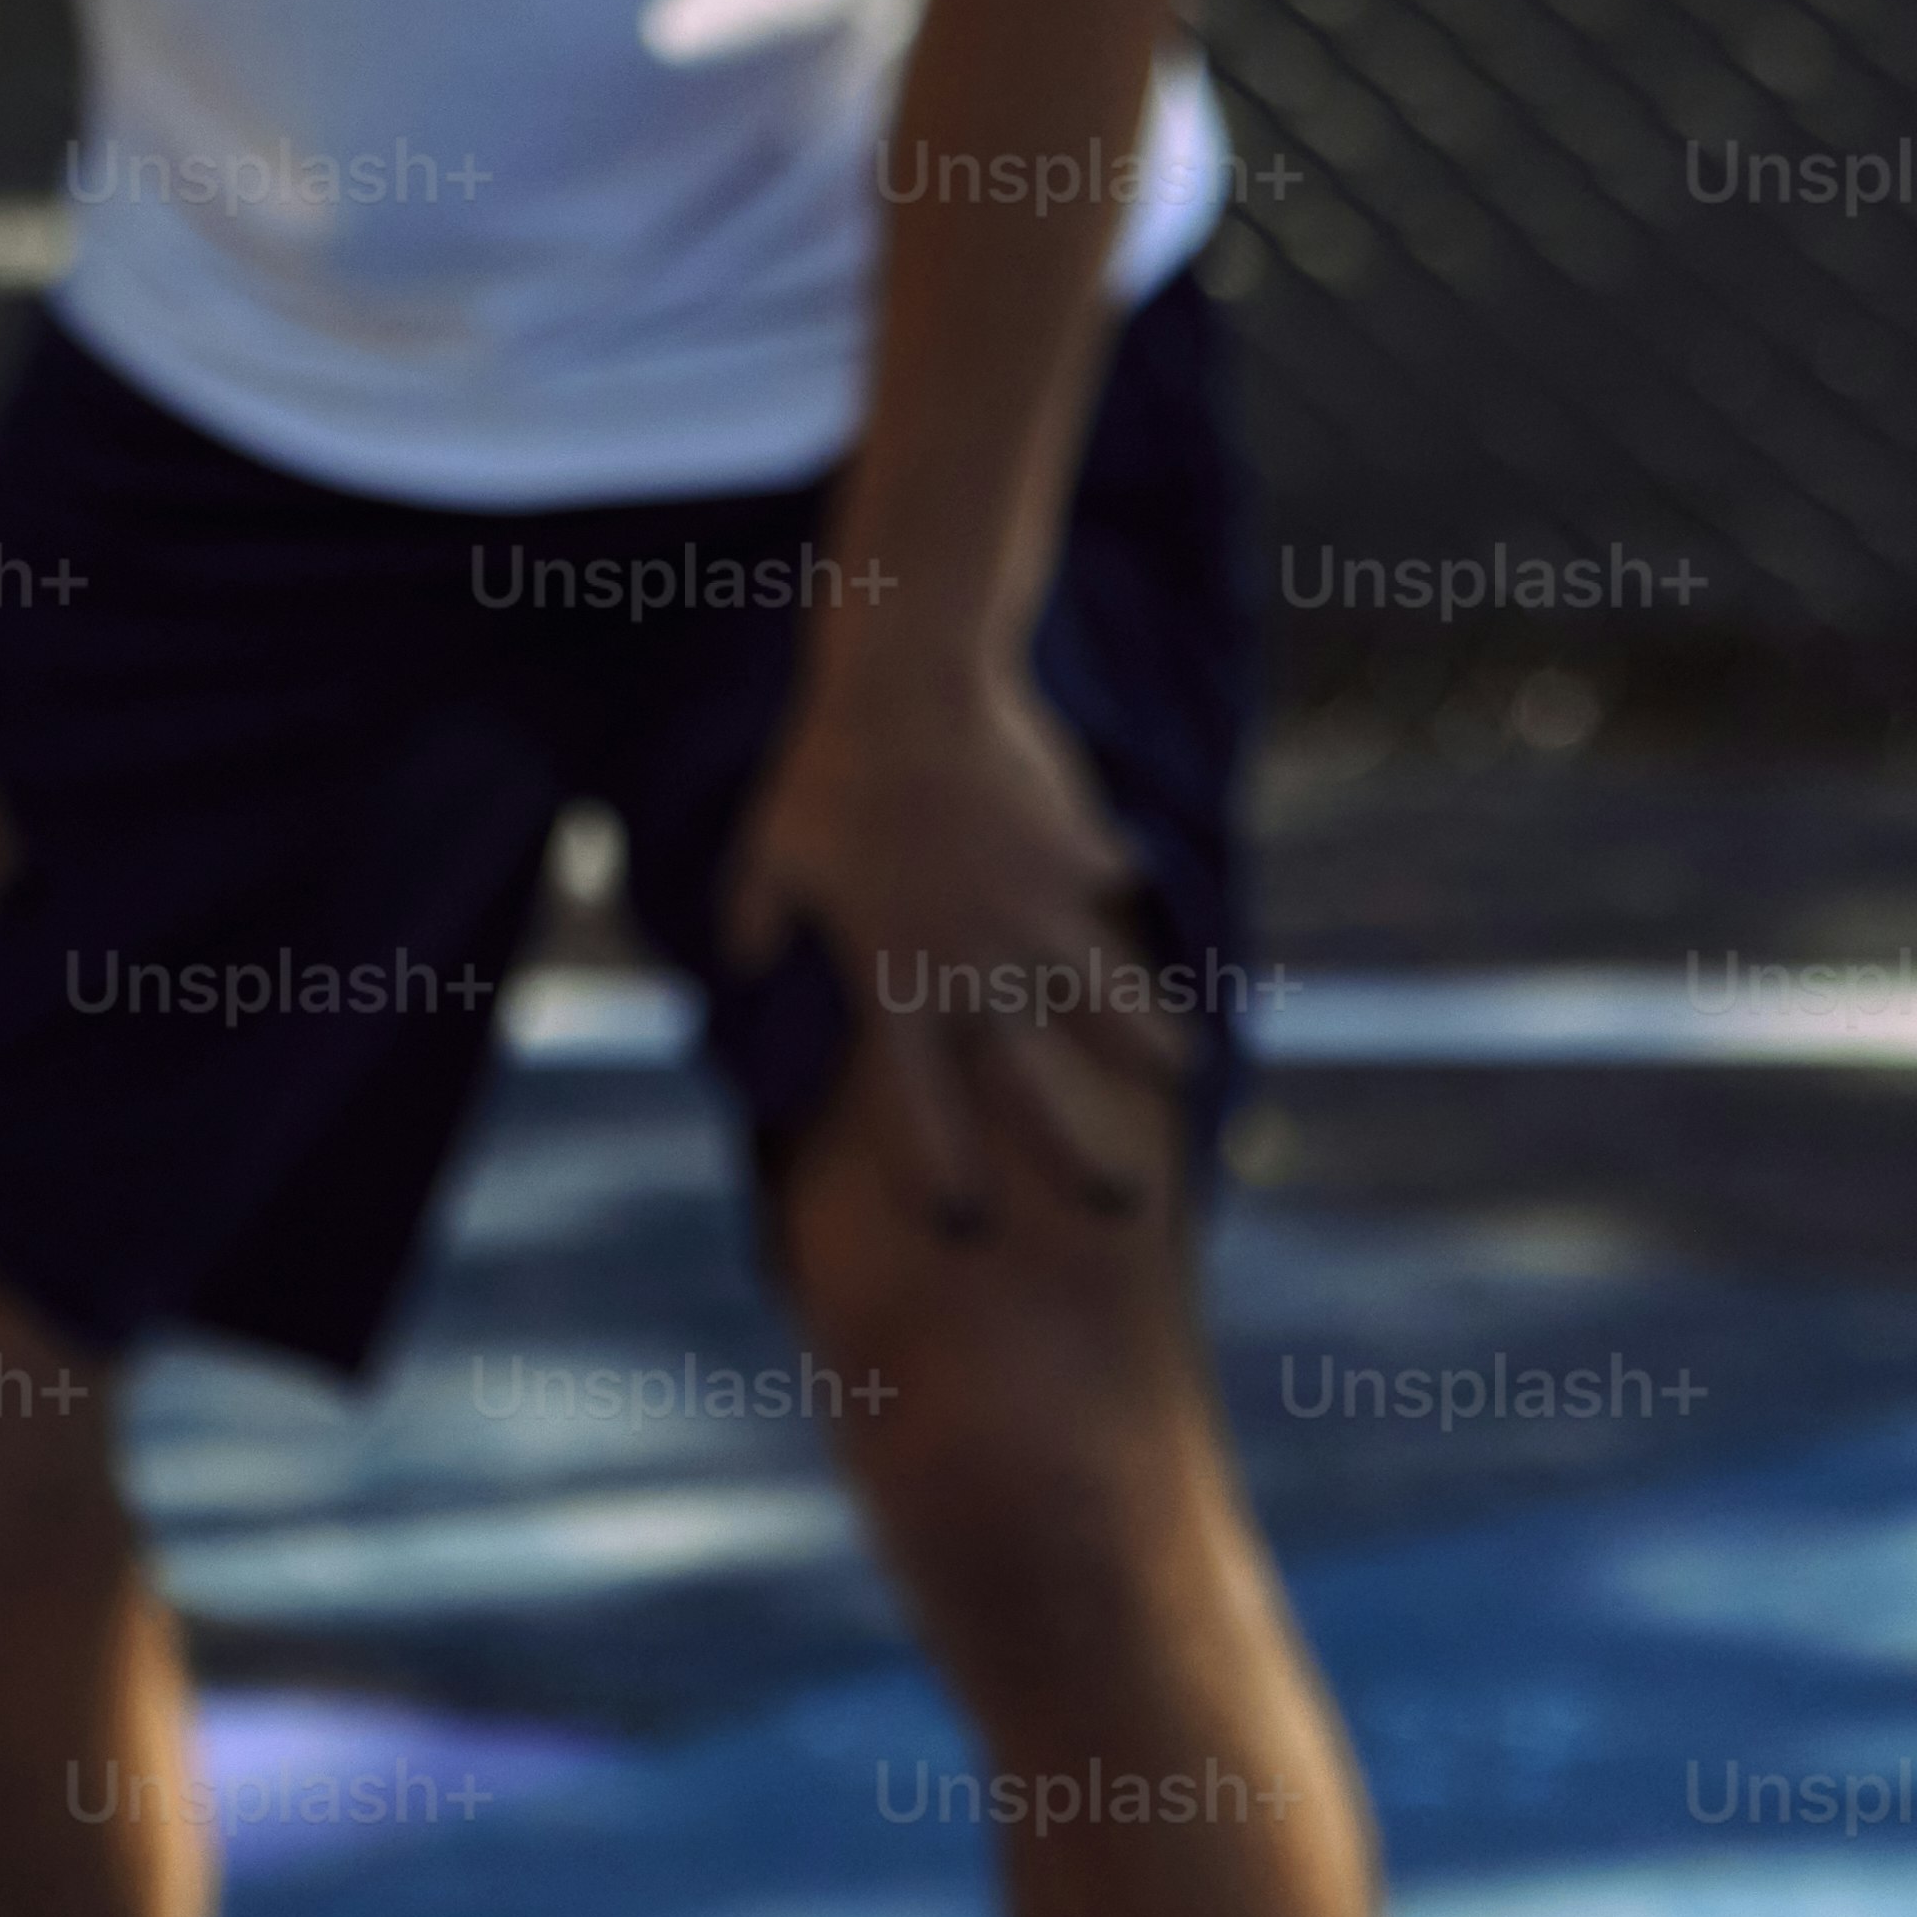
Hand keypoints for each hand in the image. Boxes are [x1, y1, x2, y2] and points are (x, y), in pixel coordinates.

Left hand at [718, 644, 1184, 1243]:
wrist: (907, 691)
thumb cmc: (822, 773)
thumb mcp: (770, 851)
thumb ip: (756, 917)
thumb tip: (736, 960)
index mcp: (896, 979)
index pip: (921, 1103)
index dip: (942, 1168)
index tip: (963, 1225)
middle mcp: (976, 969)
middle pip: (1039, 1090)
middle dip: (1078, 1156)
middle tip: (1117, 1208)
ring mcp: (1038, 921)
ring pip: (1111, 1010)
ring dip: (1147, 1047)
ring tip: (1179, 1076)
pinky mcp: (1078, 867)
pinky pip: (1110, 897)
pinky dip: (1122, 903)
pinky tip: (1133, 901)